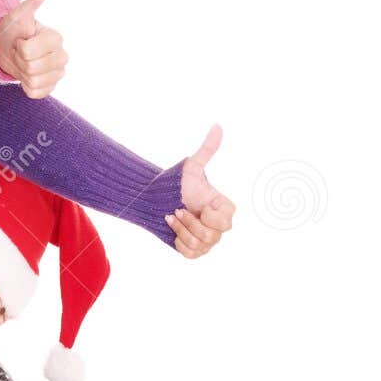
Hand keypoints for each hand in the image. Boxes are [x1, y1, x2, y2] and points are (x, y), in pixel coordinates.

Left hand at [0, 0, 67, 97]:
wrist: (7, 48)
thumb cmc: (14, 29)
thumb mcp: (19, 14)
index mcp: (56, 38)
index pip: (29, 51)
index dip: (18, 46)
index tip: (21, 40)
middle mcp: (62, 56)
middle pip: (31, 67)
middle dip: (19, 59)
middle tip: (19, 51)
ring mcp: (58, 74)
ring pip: (33, 81)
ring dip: (21, 72)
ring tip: (22, 61)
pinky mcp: (50, 87)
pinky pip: (35, 93)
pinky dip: (25, 86)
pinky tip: (26, 75)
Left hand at [169, 124, 234, 257]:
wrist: (154, 198)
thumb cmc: (176, 182)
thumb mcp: (192, 166)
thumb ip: (207, 149)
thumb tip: (218, 126)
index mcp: (223, 208)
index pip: (225, 223)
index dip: (209, 217)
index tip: (198, 205)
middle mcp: (218, 226)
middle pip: (212, 237)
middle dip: (190, 223)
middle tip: (177, 210)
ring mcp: (207, 239)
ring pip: (200, 246)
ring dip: (181, 231)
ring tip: (171, 217)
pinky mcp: (193, 249)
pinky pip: (191, 254)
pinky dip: (179, 243)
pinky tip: (171, 228)